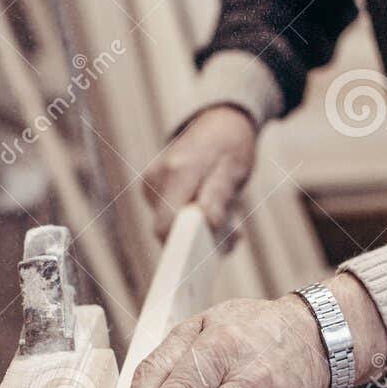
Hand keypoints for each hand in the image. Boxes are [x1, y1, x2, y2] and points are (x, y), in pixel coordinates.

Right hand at [142, 105, 256, 240]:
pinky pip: (171, 216)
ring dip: (200, 231)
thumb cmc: (230, 146)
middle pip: (166, 229)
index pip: (166, 224)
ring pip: (170, 225)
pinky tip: (216, 214)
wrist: (218, 122)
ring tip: (231, 221)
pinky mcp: (154, 190)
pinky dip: (193, 222)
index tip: (199, 265)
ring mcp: (152, 184)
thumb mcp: (234, 168)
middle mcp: (157, 178)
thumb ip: (220, 195)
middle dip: (197, 242)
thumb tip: (209, 223)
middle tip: (234, 238)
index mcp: (178, 171)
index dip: (179, 250)